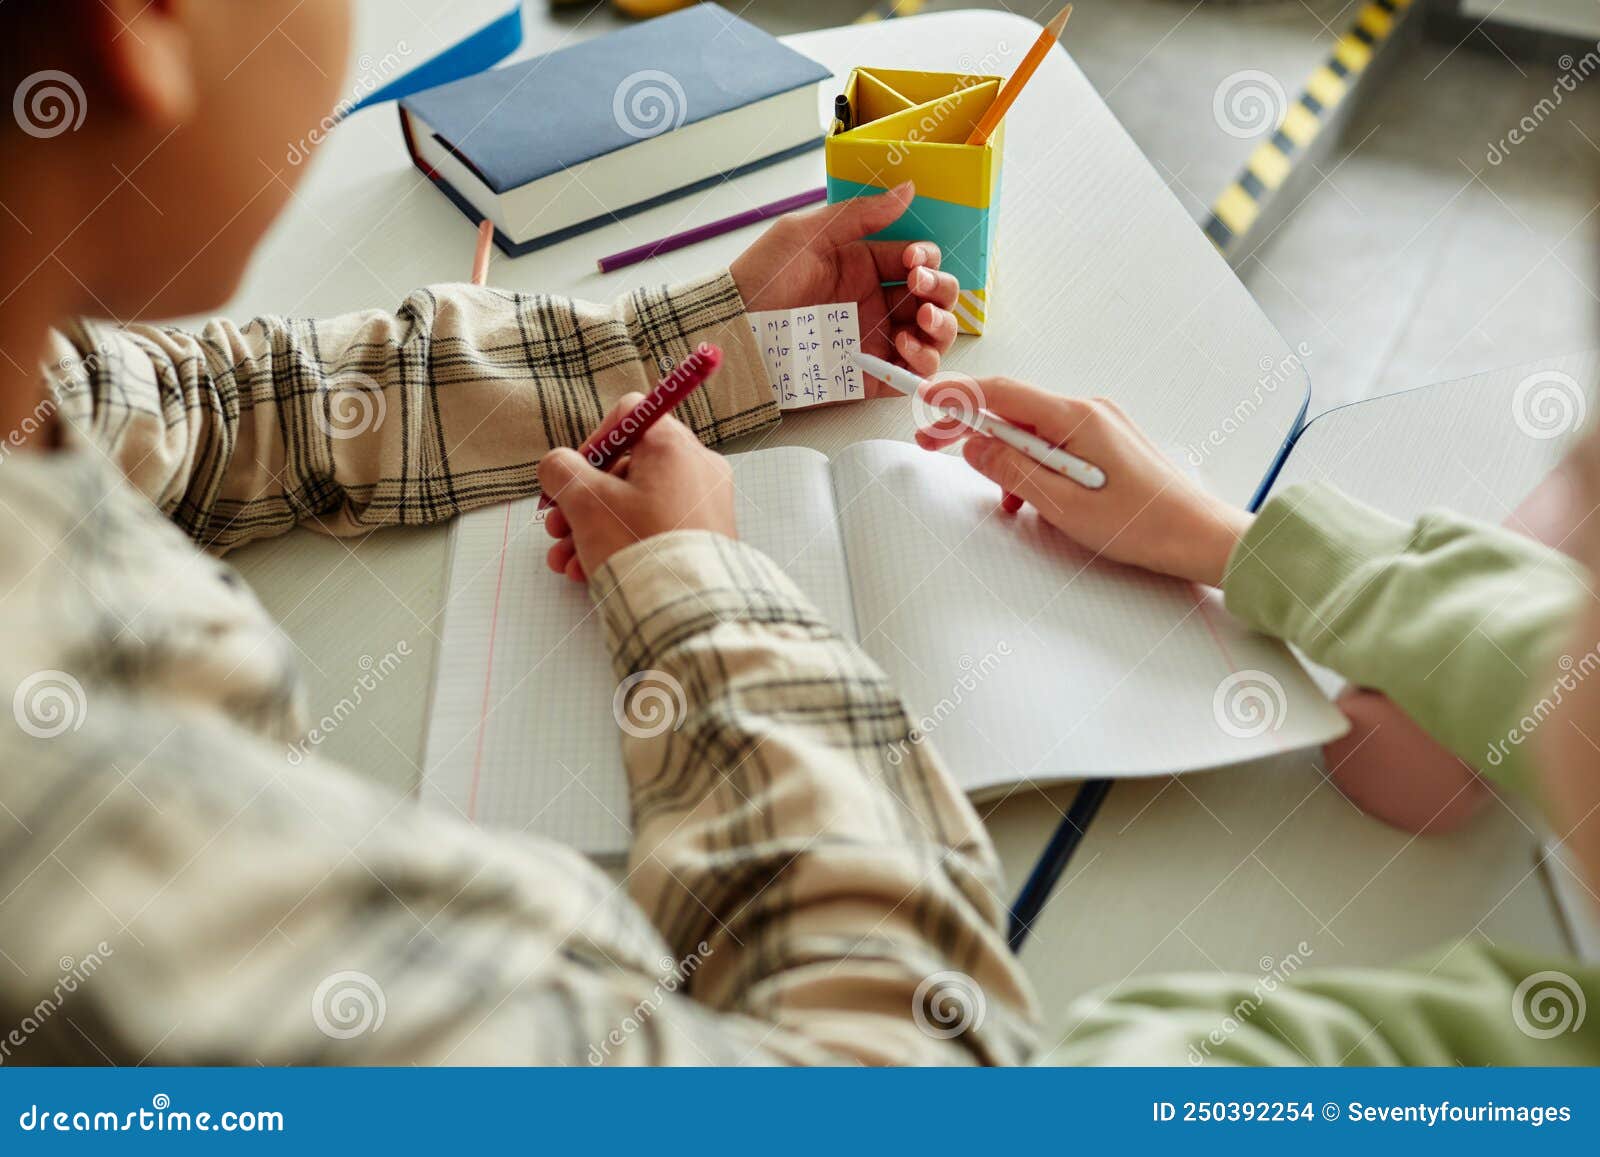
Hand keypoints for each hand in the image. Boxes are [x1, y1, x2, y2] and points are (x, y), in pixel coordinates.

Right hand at [539, 393, 735, 583]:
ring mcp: (704, 505)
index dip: (592, 442)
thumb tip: (557, 466)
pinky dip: (621, 545)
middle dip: (582, 500)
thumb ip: (561, 471)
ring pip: (635, 505)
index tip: (572, 476)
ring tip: (565, 560)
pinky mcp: (704, 538)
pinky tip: (588, 573)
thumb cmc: (640, 547)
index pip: (628, 416)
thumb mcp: (586, 502)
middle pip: (627, 467)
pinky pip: (655, 530)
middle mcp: (696, 468)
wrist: (690, 610)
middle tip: (556, 528)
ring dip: (592, 529)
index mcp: (672, 445)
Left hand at [729, 182, 959, 397]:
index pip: (918, 260)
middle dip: (941, 290)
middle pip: (935, 297)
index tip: (911, 260)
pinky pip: (912, 374)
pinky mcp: (869, 376)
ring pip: (933, 336)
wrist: (735, 329)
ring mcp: (874, 339)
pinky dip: (923, 362)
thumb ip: (860, 214)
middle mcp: (875, 302)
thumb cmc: (763, 278)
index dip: (926, 258)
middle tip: (918, 288)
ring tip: (920, 321)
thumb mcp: (807, 234)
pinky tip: (906, 347)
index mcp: (864, 266)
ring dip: (941, 326)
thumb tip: (908, 189)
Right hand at [915, 377, 1253, 586]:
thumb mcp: (1063, 506)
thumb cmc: (1142, 525)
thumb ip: (1012, 471)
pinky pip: (1055, 446)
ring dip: (1008, 460)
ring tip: (1007, 503)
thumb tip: (974, 445)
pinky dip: (1035, 468)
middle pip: (1013, 409)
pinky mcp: (1106, 442)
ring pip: (1033, 433)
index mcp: (1077, 418)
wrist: (1199, 536)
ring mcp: (1100, 425)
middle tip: (930, 442)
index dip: (957, 394)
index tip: (923, 397)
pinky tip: (1035, 502)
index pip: (1001, 393)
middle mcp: (1088, 411)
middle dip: (971, 428)